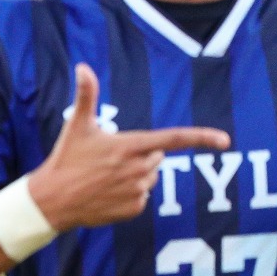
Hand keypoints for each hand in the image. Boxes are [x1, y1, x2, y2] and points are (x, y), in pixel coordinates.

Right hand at [28, 63, 229, 229]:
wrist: (51, 201)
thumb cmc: (65, 159)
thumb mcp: (76, 126)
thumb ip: (86, 94)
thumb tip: (82, 66)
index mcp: (129, 146)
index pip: (173, 139)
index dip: (201, 138)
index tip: (225, 140)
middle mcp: (138, 169)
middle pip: (156, 157)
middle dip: (141, 155)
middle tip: (110, 159)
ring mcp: (137, 190)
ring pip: (150, 177)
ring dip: (135, 175)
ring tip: (105, 178)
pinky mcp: (133, 208)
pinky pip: (142, 197)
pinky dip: (128, 195)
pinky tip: (106, 194)